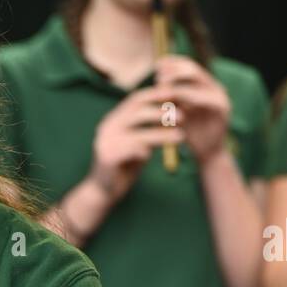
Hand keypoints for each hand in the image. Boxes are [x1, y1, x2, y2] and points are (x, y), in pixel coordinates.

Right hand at [90, 82, 185, 199]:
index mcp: (114, 119)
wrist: (103, 191)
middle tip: (183, 116)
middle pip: (137, 111)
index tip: (177, 97)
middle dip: (162, 112)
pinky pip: (132, 151)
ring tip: (181, 136)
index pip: (136, 99)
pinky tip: (156, 155)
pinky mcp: (107, 158)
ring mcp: (106, 142)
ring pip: (138, 132)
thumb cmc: (124, 165)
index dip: (157, 95)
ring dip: (162, 133)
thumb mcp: (138, 143)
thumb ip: (149, 129)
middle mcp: (108, 127)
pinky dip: (147, 151)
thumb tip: (173, 112)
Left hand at [155, 55, 229, 165]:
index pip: (189, 66)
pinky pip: (203, 98)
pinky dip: (186, 98)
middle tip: (158, 78)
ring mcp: (220, 97)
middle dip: (173, 72)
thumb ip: (172, 97)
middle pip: (193, 69)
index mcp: (205, 86)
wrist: (208, 154)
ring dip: (178, 84)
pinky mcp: (222, 109)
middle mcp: (214, 88)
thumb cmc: (190, 133)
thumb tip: (158, 80)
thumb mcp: (177, 112)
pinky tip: (172, 101)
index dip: (173, 62)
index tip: (157, 65)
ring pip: (197, 82)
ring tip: (162, 90)